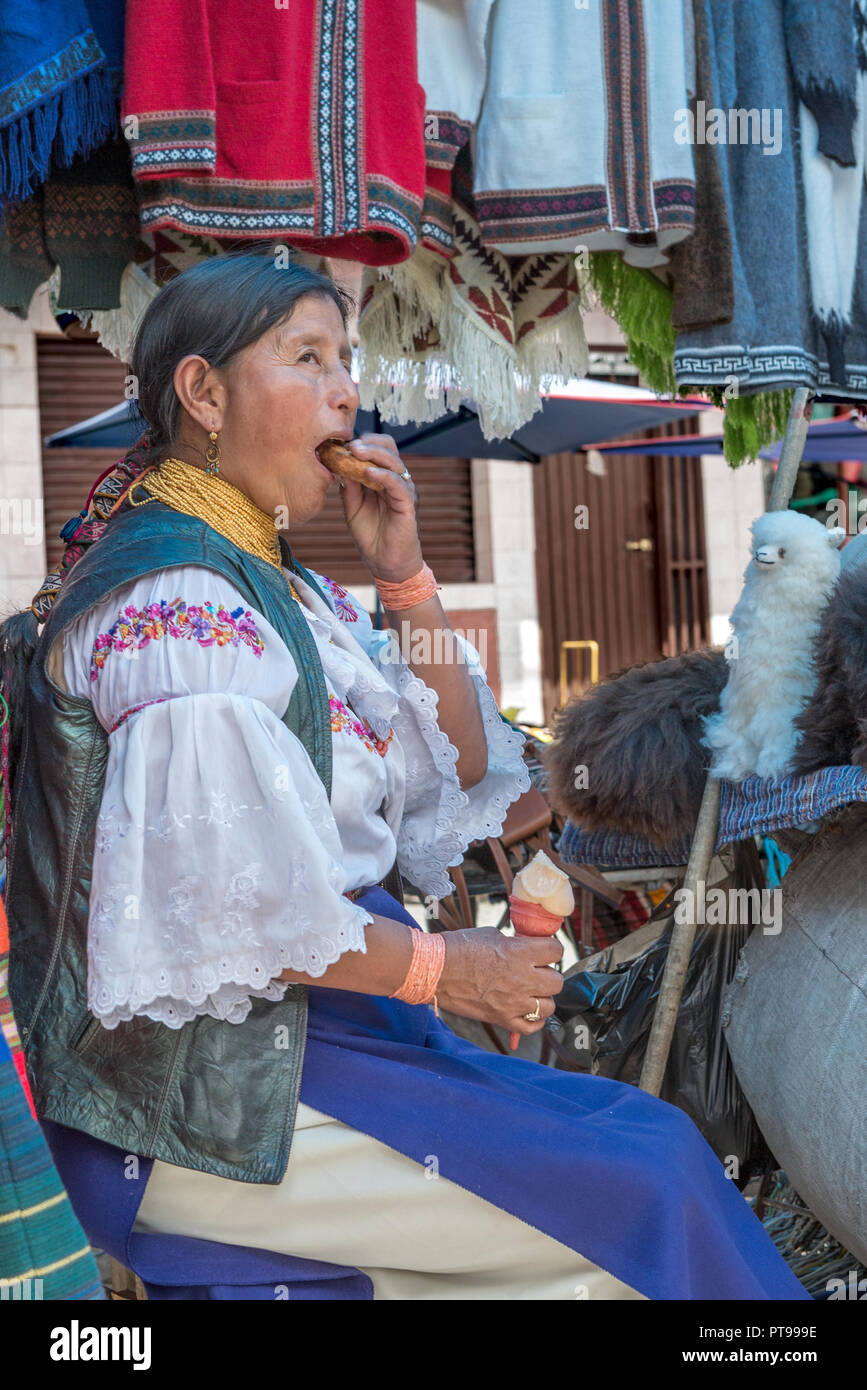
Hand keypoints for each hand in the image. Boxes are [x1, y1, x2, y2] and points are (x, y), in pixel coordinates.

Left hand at [338, 433, 423, 582]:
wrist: (385, 563)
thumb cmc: (371, 536)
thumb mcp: (352, 508)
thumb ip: (349, 487)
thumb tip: (339, 464)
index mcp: (383, 477)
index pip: (378, 448)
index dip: (361, 442)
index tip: (341, 444)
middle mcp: (396, 479)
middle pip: (388, 447)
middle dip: (369, 442)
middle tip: (349, 445)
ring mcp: (404, 490)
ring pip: (394, 462)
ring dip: (374, 454)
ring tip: (355, 453)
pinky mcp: (408, 504)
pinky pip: (398, 484)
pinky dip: (384, 475)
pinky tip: (369, 473)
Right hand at [435, 927, 563, 1035]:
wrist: (434, 970)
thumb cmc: (458, 947)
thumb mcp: (492, 935)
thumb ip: (515, 944)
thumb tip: (528, 949)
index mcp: (519, 952)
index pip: (556, 951)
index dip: (550, 949)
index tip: (543, 951)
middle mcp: (521, 978)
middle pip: (557, 982)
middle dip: (548, 975)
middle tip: (535, 972)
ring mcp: (512, 1002)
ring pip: (548, 1006)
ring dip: (541, 999)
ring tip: (529, 992)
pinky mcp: (501, 1019)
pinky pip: (532, 1027)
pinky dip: (533, 1021)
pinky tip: (526, 1011)